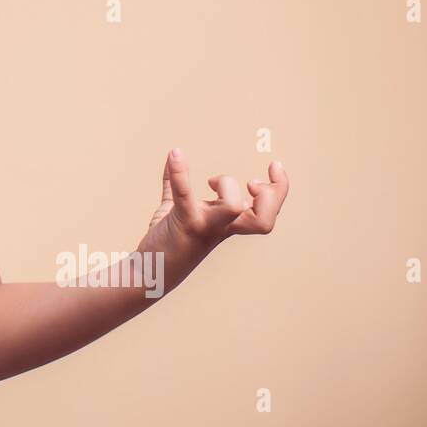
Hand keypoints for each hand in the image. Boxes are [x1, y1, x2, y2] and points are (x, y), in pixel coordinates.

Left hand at [147, 149, 288, 252]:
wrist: (147, 272)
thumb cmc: (165, 241)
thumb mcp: (175, 208)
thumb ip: (176, 184)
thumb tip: (173, 156)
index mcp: (228, 224)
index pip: (267, 213)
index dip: (279, 190)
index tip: (274, 167)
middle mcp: (222, 228)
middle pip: (263, 219)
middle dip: (270, 195)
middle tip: (252, 182)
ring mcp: (204, 226)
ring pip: (233, 208)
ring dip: (227, 185)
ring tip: (210, 182)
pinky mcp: (182, 223)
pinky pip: (185, 195)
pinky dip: (180, 172)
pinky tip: (174, 154)